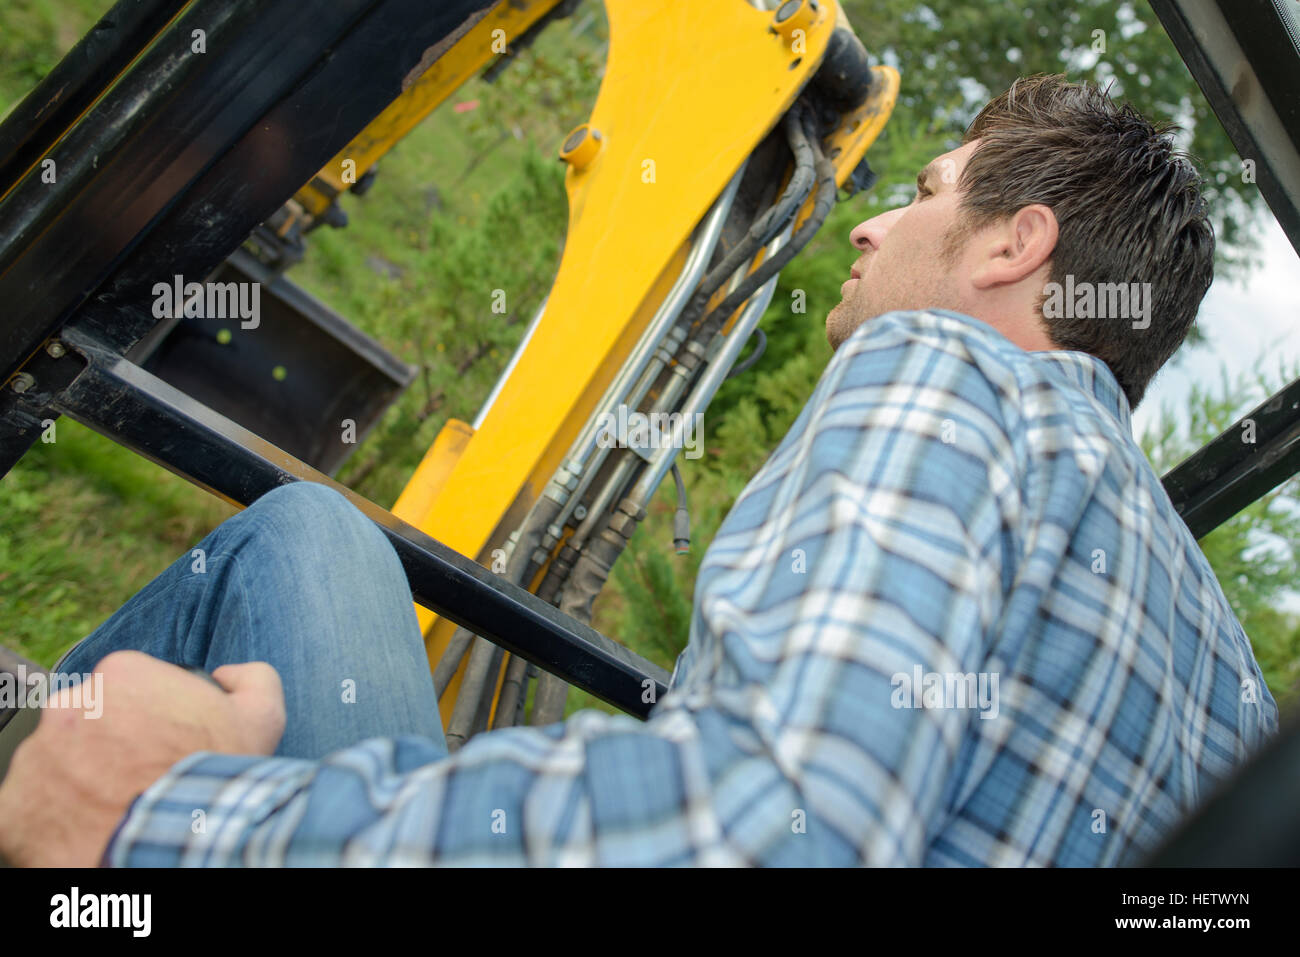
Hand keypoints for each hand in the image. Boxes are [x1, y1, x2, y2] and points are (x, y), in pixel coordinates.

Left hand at [0, 651, 284, 865]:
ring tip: (118, 807)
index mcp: (123, 673)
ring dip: (80, 780)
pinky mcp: (14, 807)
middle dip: (110, 745)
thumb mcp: (261, 716)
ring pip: (57, 763)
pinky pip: (30, 808)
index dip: (149, 716)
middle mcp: (71, 704)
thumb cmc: (217, 775)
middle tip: (141, 776)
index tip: (163, 743)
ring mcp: (37, 756)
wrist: (180, 842)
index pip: (127, 686)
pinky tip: (90, 828)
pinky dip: (55, 818)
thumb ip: (251, 676)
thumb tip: (228, 672)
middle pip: (87, 721)